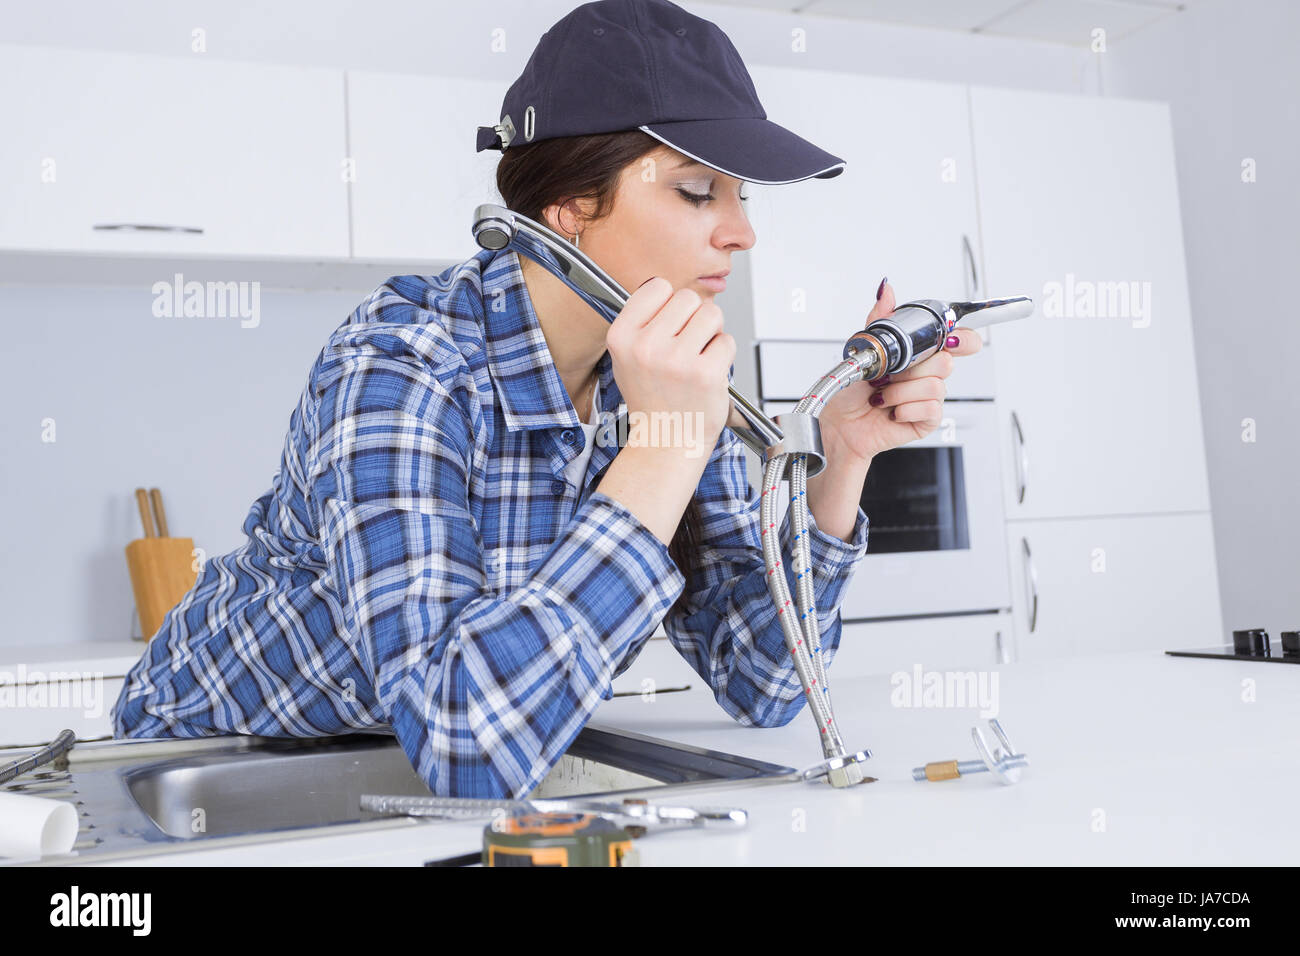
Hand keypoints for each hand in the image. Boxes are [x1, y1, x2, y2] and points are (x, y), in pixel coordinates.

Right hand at [607, 277, 735, 447]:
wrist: (666, 442)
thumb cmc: (652, 399)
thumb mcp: (627, 357)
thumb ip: (643, 321)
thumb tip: (669, 290)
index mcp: (622, 337)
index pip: (657, 286)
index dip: (669, 303)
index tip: (669, 323)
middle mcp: (646, 347)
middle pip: (687, 298)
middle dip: (694, 318)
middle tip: (687, 346)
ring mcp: (677, 361)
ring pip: (712, 314)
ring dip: (712, 333)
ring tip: (698, 357)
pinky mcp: (706, 374)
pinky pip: (727, 341)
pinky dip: (723, 355)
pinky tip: (708, 373)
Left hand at [816, 280, 983, 466]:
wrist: (838, 423)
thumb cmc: (849, 390)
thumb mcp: (865, 349)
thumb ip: (880, 319)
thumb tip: (886, 290)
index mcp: (918, 355)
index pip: (959, 340)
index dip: (963, 338)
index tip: (951, 340)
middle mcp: (925, 375)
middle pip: (946, 362)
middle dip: (911, 369)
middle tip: (889, 375)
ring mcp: (927, 398)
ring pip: (935, 386)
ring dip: (901, 391)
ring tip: (883, 395)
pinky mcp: (925, 420)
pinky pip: (930, 409)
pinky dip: (904, 408)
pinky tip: (891, 410)